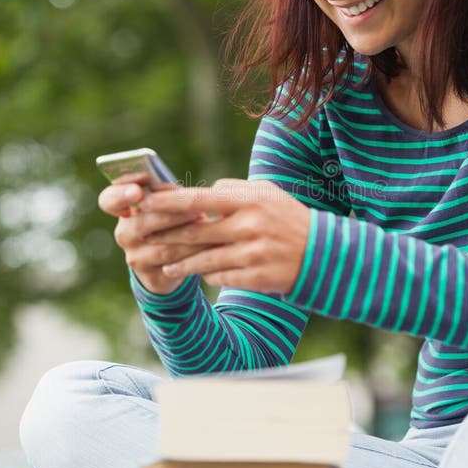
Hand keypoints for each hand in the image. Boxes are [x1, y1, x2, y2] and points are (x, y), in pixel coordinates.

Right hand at [98, 175, 210, 294]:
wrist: (173, 260)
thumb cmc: (172, 220)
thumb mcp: (167, 204)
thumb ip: (167, 195)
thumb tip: (180, 193)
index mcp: (123, 208)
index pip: (109, 200)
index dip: (121, 193)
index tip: (138, 190)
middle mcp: (124, 232)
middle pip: (140, 224)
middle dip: (170, 216)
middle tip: (196, 210)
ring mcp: (134, 256)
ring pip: (161, 246)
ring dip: (188, 235)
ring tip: (208, 225)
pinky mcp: (150, 275)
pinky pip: (173, 263)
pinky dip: (193, 252)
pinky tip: (208, 245)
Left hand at [136, 178, 310, 294]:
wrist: (323, 255)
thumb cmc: (290, 219)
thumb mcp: (268, 194)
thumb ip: (235, 190)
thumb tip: (206, 190)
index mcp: (250, 200)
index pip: (199, 200)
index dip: (168, 203)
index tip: (144, 203)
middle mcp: (249, 226)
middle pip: (195, 233)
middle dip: (165, 236)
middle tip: (144, 237)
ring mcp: (252, 254)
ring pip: (203, 260)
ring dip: (180, 264)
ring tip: (165, 265)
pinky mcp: (255, 278)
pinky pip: (219, 278)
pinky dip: (206, 275)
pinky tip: (197, 274)